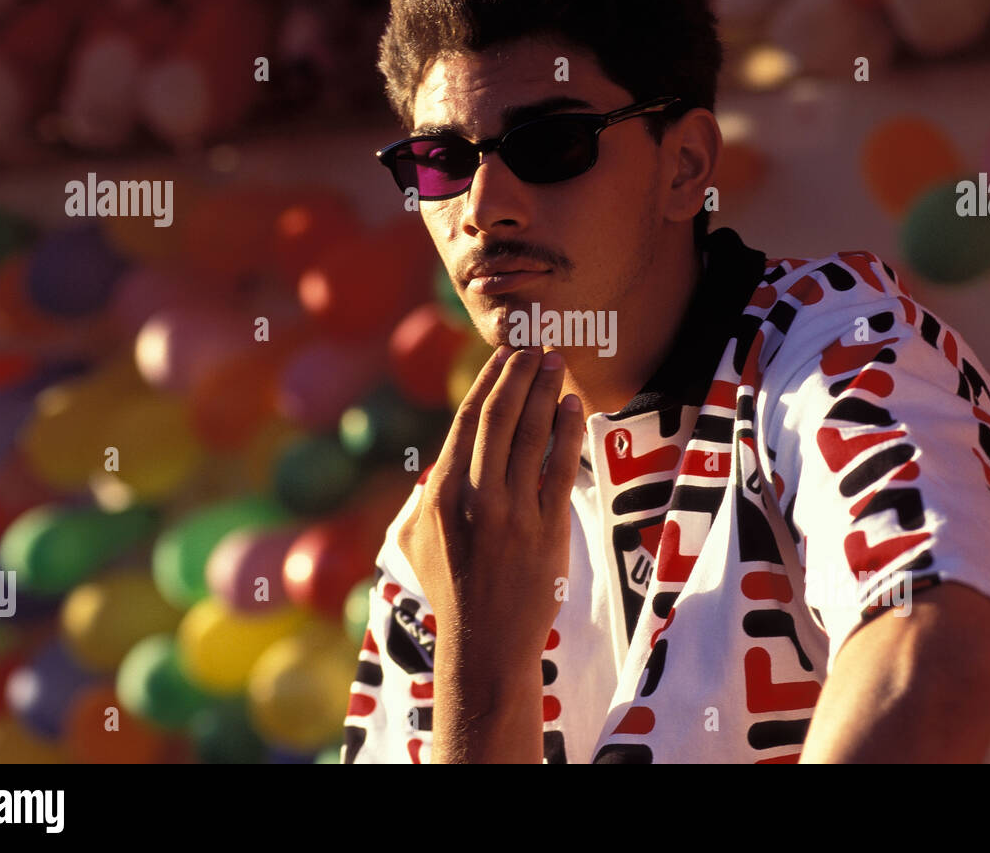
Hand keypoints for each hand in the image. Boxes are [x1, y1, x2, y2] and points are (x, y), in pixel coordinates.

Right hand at [397, 343, 584, 667]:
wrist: (485, 643)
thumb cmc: (450, 591)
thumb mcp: (416, 542)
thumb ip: (422, 497)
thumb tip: (434, 465)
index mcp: (439, 494)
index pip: (465, 422)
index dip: (488, 382)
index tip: (505, 355)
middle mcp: (474, 497)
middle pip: (499, 417)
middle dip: (519, 374)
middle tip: (537, 346)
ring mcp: (512, 513)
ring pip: (530, 435)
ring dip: (545, 391)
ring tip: (557, 363)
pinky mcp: (546, 530)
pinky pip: (560, 468)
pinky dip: (566, 431)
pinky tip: (573, 406)